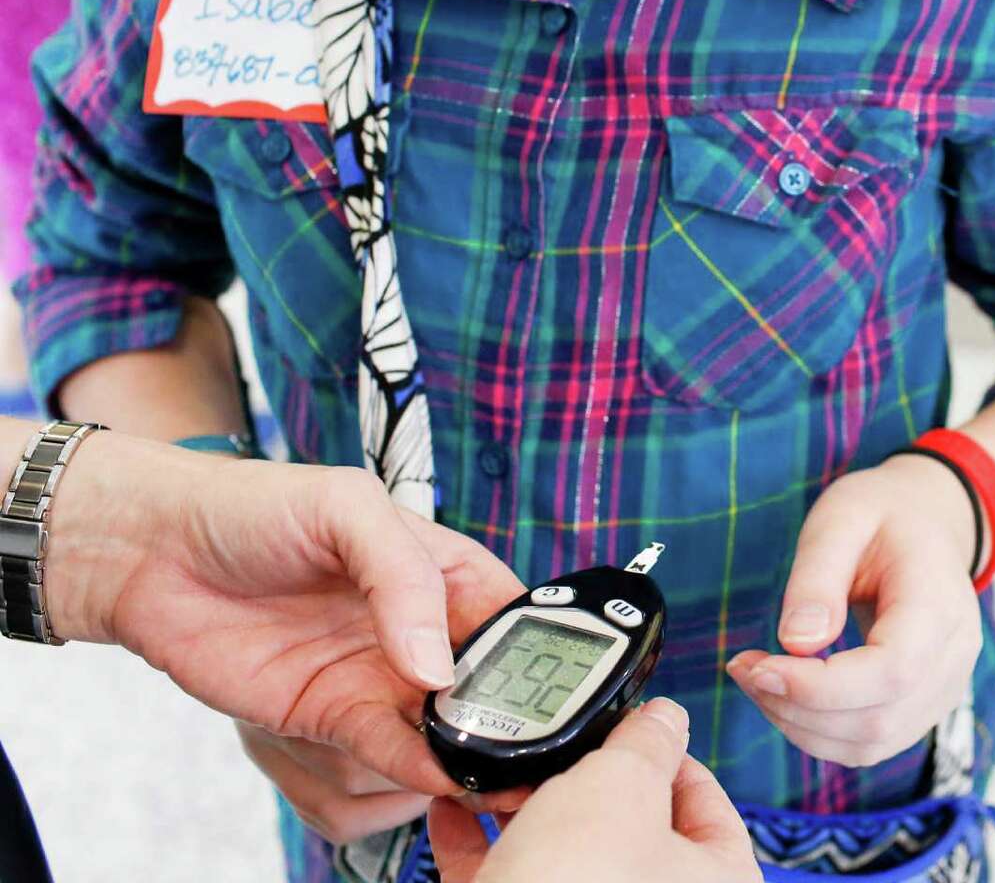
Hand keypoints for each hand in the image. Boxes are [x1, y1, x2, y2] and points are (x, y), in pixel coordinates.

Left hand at [41, 436, 530, 826]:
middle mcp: (424, 632)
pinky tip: (433, 774)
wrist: (155, 550)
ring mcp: (380, 679)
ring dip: (462, 753)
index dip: (541, 655)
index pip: (516, 621)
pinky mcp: (330, 718)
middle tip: (528, 746)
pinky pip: (385, 754)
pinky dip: (412, 770)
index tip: (553, 689)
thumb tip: (438, 668)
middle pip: (489, 689)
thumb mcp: (348, 507)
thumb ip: (402, 577)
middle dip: (509, 719)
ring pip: (443, 734)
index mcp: (447, 572)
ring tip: (480, 766)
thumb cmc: (256, 507)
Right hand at [428, 698, 758, 882]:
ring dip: (524, 807)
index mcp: (717, 879)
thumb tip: (661, 719)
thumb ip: (647, 742)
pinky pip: (510, 878)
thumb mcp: (624, 784)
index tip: (632, 729)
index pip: (707, 804)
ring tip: (496, 773)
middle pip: (628, 827)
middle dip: (582, 780)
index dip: (668, 756)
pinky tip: (454, 809)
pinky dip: (481, 846)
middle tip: (559, 747)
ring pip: (564, 854)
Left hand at [726, 456, 981, 766]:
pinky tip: (787, 694)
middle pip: (879, 719)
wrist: (927, 523)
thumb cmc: (882, 514)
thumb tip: (795, 643)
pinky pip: (872, 743)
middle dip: (797, 708)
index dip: (820, 687)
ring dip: (801, 726)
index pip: (892, 671)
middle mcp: (954, 656)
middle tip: (744, 668)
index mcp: (940, 602)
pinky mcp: (924, 705)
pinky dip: (819, 732)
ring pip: (872, 743)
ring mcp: (946, 686)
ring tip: (758, 679)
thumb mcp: (842, 517)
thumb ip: (818, 576)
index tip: (757, 667)